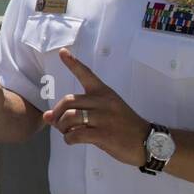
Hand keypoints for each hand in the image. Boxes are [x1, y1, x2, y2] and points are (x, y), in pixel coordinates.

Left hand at [42, 48, 149, 165]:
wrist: (147, 141)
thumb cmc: (123, 126)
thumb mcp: (105, 113)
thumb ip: (78, 112)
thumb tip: (47, 116)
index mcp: (104, 93)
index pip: (86, 74)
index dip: (73, 63)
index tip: (62, 52)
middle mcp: (103, 102)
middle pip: (68, 100)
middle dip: (58, 114)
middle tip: (59, 124)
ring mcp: (103, 118)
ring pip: (69, 117)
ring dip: (62, 127)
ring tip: (67, 132)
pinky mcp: (103, 134)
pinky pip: (75, 134)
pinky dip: (69, 139)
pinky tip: (73, 140)